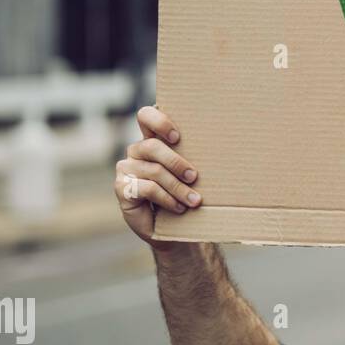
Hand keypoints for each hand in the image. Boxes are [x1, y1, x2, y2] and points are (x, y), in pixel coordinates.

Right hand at [114, 106, 201, 243]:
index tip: (177, 137)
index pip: (146, 116)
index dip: (159, 121)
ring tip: (194, 200)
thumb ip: (194, 157)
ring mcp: (126, 168)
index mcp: (153, 141)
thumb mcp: (189, 174)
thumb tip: (222, 149)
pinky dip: (167, 199)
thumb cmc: (183, 195)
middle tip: (194, 176)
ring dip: (178, 187)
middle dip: (176, 162)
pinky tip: (179, 208)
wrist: (169, 228)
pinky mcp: (122, 188)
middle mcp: (136, 151)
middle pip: (152, 146)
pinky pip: (147, 188)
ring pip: (154, 171)